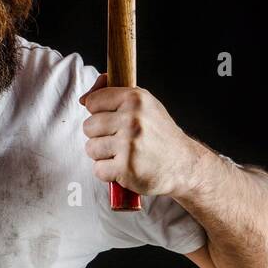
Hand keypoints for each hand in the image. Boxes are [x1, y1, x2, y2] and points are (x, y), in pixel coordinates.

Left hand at [80, 74, 199, 196]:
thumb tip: (84, 98)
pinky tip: (124, 168)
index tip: (113, 121)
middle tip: (119, 141)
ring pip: (90, 148)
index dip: (99, 113)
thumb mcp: (144, 105)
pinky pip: (98, 170)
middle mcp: (132, 119)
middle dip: (99, 136)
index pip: (93, 102)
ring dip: (102, 155)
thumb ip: (113, 94)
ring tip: (122, 154)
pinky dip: (108, 173)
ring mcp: (128, 145)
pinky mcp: (126, 168)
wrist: (183, 164)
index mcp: (135, 99)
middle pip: (88, 126)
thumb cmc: (159, 134)